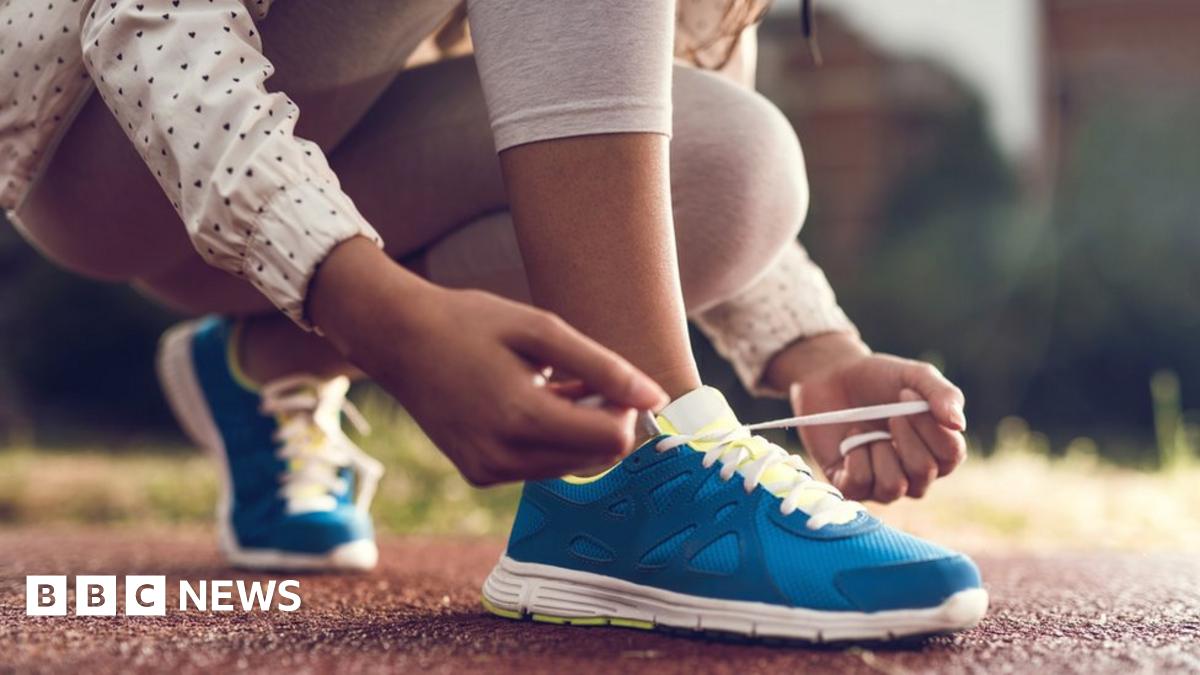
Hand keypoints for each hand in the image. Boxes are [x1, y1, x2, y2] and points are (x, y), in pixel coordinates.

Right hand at [309, 238, 668, 485]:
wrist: (397, 338)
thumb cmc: (472, 323)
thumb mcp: (542, 331)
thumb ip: (604, 367)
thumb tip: (657, 398)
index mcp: (522, 417)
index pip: (612, 440)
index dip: (624, 410)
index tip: (608, 379)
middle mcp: (503, 456)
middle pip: (595, 457)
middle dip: (600, 420)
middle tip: (577, 376)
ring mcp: (488, 471)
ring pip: (569, 466)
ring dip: (575, 430)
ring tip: (549, 384)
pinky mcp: (479, 474)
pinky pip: (539, 468)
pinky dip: (547, 439)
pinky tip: (526, 402)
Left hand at [764, 333, 966, 502]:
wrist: (831, 376)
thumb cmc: (878, 378)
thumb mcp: (914, 376)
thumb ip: (942, 394)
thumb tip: (959, 425)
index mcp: (937, 450)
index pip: (952, 455)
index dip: (932, 427)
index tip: (906, 394)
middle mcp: (913, 474)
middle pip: (923, 472)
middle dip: (905, 436)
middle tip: (890, 413)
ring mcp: (881, 483)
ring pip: (893, 487)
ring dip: (878, 450)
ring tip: (867, 430)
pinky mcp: (850, 485)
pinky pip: (859, 485)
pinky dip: (853, 456)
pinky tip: (849, 439)